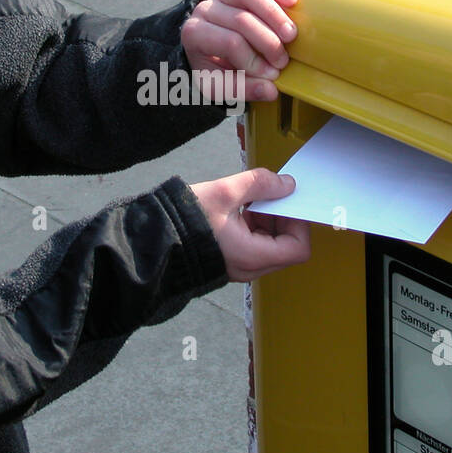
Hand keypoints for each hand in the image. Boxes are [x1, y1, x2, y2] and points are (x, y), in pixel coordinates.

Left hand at [181, 0, 298, 103]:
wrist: (205, 45)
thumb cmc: (213, 66)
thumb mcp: (219, 86)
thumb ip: (241, 89)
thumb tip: (270, 90)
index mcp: (195, 34)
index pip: (231, 43)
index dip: (255, 60)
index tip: (272, 74)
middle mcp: (204, 9)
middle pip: (241, 19)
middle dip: (268, 41)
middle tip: (283, 60)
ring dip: (275, 14)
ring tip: (291, 34)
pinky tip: (292, 0)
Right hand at [190, 168, 309, 281]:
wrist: (152, 239)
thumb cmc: (184, 220)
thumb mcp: (224, 192)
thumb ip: (260, 184)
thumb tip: (286, 184)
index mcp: (251, 256)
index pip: (298, 248)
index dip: (298, 223)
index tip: (286, 202)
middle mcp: (248, 268)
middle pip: (286, 248)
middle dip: (281, 220)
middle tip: (266, 198)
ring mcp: (238, 268)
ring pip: (270, 247)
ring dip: (267, 222)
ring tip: (248, 202)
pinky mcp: (229, 262)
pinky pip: (254, 248)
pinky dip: (253, 228)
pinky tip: (237, 211)